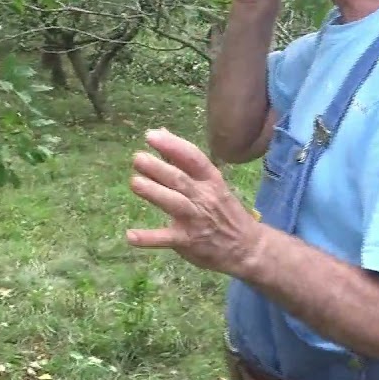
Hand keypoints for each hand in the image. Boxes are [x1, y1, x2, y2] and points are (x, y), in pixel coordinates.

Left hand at [125, 127, 262, 276]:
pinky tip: (131, 236)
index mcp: (211, 180)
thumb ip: (183, 159)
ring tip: (135, 183)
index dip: (172, 145)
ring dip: (155, 193)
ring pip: (174, 203)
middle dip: (158, 168)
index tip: (151, 136)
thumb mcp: (211, 182)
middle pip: (180, 179)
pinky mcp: (188, 241)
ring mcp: (196, 220)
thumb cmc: (224, 210)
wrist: (247, 247)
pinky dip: (148, 238)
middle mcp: (204, 197)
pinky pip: (166, 239)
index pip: (193, 158)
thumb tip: (161, 132)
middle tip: (138, 158)